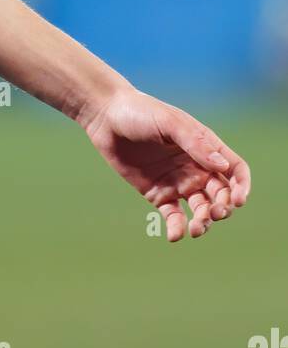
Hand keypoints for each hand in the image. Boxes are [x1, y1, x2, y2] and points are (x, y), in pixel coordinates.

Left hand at [80, 85, 250, 241]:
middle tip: (212, 213)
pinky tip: (175, 235)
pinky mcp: (158, 194)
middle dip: (222, 208)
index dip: (242, 186)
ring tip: (194, 229)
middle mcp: (196, 167)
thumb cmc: (140, 111)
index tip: (238, 201)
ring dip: (203, 222)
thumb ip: (194, 143)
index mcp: (205, 146)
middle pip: (221, 194)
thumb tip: (222, 166)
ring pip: (201, 210)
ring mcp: (178, 182)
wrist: (106, 116)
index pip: (234, 170)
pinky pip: (174, 217)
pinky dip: (178, 228)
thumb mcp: (169, 123)